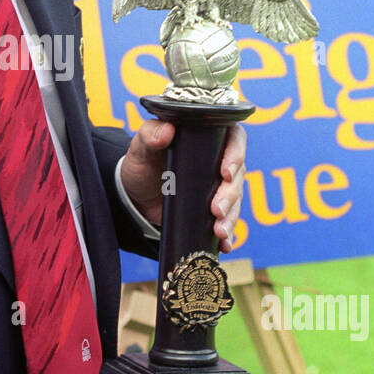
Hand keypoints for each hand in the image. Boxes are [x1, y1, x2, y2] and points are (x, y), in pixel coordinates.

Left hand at [120, 120, 246, 252]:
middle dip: (231, 194)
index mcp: (207, 139)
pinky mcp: (214, 210)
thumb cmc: (142, 164)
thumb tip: (167, 130)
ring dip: (231, 216)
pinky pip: (228, 221)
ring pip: (236, 200)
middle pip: (238, 174)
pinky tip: (225, 244)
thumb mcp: (141, 148)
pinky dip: (229, 234)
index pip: (234, 139)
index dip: (236, 154)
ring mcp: (218, 188)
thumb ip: (150, 135)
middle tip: (217, 209)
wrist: (135, 195)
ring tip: (219, 230)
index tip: (225, 172)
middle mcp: (219, 161)